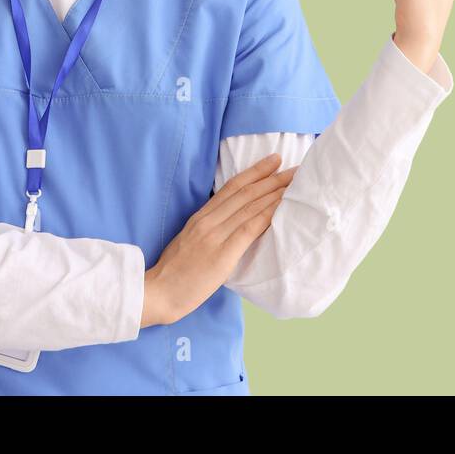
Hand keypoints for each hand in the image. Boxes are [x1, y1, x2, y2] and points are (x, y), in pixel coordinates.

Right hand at [141, 152, 294, 326]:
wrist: (158, 292)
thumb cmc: (174, 273)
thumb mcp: (190, 241)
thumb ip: (209, 230)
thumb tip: (231, 224)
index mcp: (201, 216)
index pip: (232, 187)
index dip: (255, 171)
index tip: (275, 160)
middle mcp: (208, 220)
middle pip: (246, 192)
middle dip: (273, 178)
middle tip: (296, 168)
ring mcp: (215, 235)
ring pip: (250, 206)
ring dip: (276, 193)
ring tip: (296, 184)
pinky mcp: (222, 253)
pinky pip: (249, 228)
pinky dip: (267, 214)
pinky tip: (282, 208)